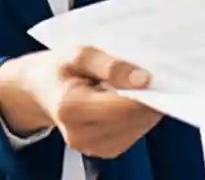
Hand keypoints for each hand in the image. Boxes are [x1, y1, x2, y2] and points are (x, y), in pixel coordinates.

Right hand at [0, 46, 162, 158]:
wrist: (39, 89)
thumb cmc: (59, 68)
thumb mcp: (79, 53)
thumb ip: (110, 65)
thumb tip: (143, 78)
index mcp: (71, 108)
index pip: (121, 106)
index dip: (147, 93)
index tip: (165, 75)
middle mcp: (80, 134)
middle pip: (132, 119)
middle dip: (151, 98)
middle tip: (163, 75)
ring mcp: (91, 147)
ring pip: (136, 128)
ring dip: (146, 107)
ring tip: (145, 84)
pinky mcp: (102, 150)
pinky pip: (132, 133)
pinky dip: (138, 116)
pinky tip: (135, 99)